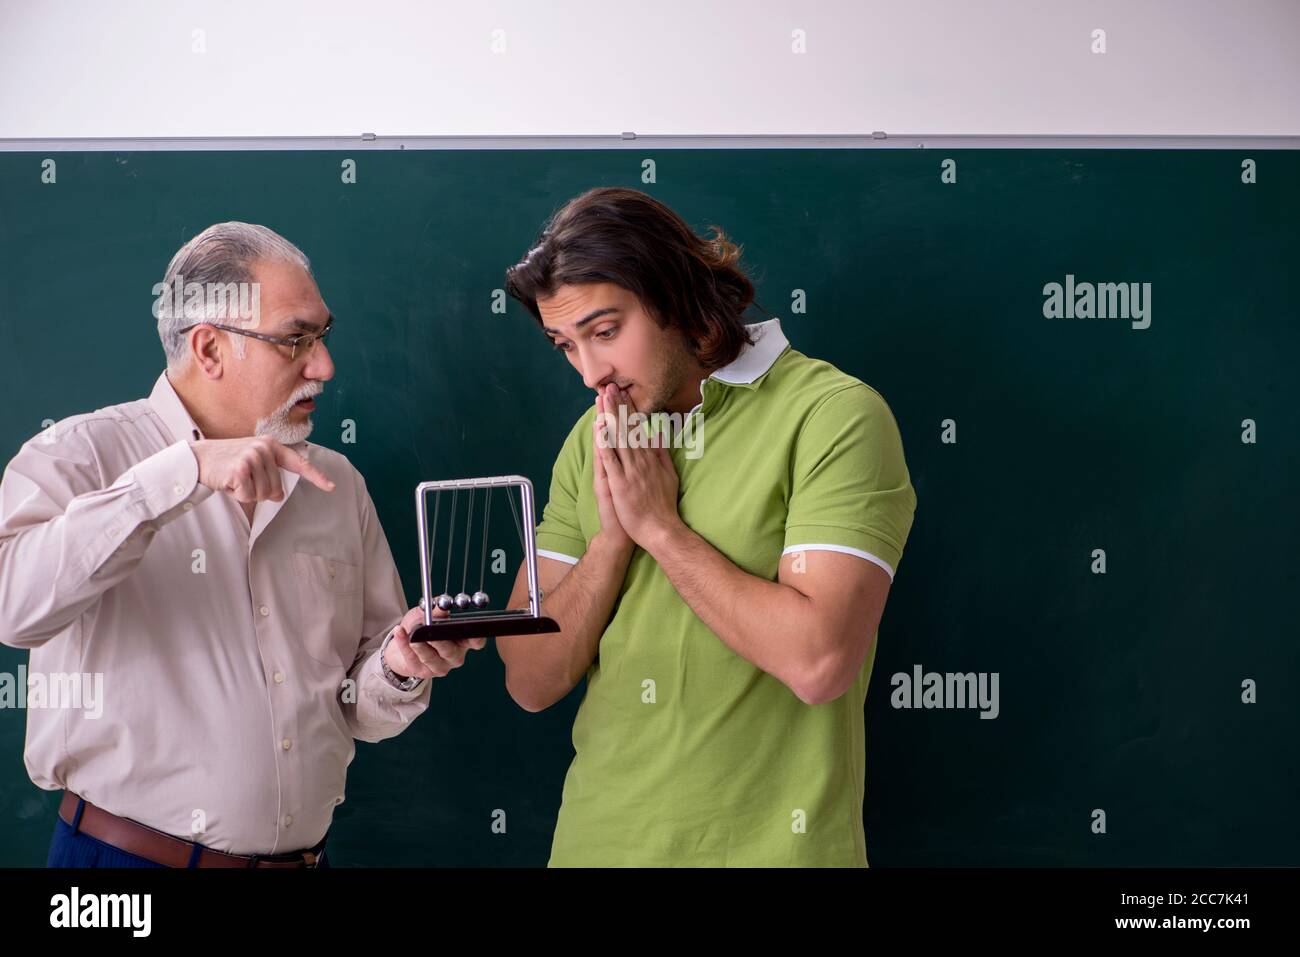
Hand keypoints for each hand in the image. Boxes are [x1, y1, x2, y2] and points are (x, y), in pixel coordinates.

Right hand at [191, 436, 334, 501]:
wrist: (199, 458)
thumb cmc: (227, 462)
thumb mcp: (252, 462)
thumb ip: (270, 474)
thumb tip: (278, 495)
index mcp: (271, 446)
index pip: (298, 463)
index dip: (316, 477)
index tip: (331, 487)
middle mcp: (264, 449)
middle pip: (276, 488)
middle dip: (260, 491)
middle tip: (243, 479)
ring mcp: (253, 457)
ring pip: (263, 494)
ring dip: (248, 493)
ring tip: (235, 479)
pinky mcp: (241, 469)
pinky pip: (248, 496)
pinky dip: (238, 495)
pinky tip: (229, 482)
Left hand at [383, 605, 486, 679]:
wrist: (404, 642)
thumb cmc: (421, 626)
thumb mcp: (429, 614)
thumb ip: (436, 610)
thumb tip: (441, 603)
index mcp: (462, 640)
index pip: (476, 642)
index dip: (475, 638)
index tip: (466, 628)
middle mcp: (454, 655)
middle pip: (451, 652)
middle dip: (440, 642)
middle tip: (431, 632)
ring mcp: (440, 666)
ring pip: (431, 658)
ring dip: (421, 645)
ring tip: (412, 634)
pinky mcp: (423, 672)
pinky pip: (413, 659)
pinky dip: (405, 645)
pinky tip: (400, 632)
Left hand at [593, 382, 682, 549]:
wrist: (661, 529)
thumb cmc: (664, 505)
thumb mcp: (669, 474)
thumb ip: (662, 453)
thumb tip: (659, 434)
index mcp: (650, 458)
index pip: (638, 429)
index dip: (629, 410)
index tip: (623, 393)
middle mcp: (640, 460)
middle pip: (627, 429)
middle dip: (618, 407)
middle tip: (610, 387)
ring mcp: (630, 471)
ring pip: (618, 439)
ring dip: (610, 418)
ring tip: (603, 399)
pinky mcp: (620, 483)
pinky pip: (610, 460)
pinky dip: (605, 444)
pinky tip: (599, 429)